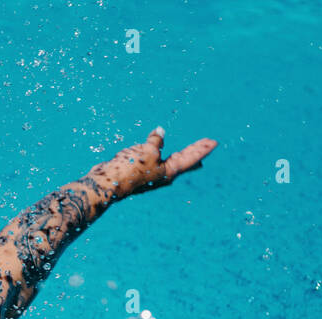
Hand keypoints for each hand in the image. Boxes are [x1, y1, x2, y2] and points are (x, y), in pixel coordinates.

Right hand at [95, 127, 216, 198]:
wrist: (107, 183)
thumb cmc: (130, 169)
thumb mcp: (147, 151)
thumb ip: (156, 140)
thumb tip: (160, 131)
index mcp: (169, 171)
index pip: (191, 157)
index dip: (202, 148)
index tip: (214, 142)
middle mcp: (163, 174)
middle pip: (184, 161)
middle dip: (196, 152)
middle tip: (208, 145)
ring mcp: (151, 174)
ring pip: (170, 161)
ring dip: (180, 155)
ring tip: (188, 152)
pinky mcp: (138, 171)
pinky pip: (154, 158)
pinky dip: (160, 152)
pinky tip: (158, 151)